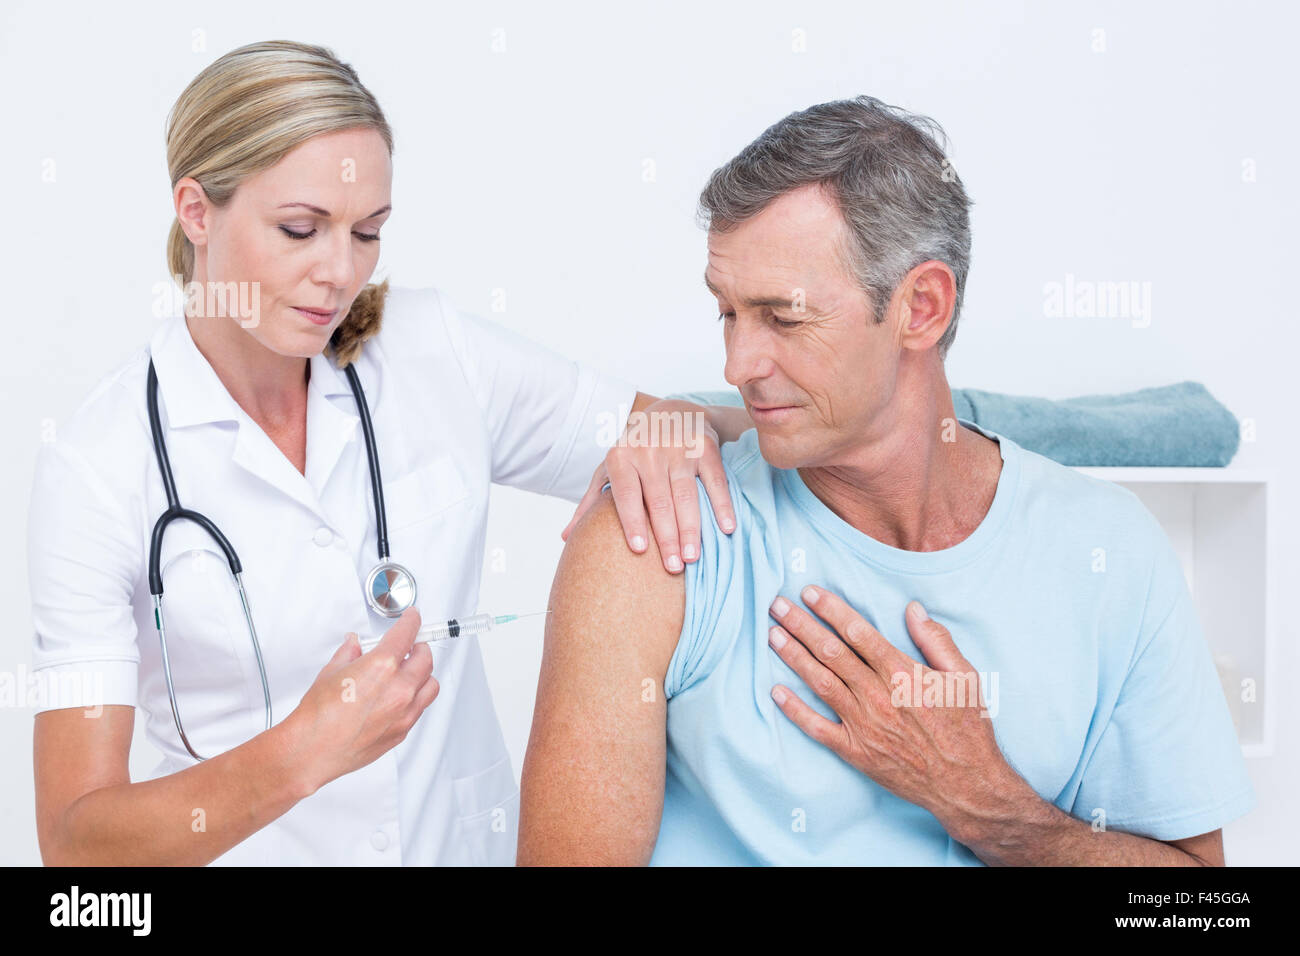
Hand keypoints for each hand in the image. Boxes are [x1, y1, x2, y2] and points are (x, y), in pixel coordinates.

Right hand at [282, 608, 438, 794]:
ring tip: (409, 671)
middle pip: (426, 659)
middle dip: (419, 648)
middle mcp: (399, 689)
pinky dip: (415, 697)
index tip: (413, 618)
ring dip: (423, 674)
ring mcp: (404, 712)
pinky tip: (400, 696)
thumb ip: (349, 653)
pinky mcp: (402, 730)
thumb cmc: (318, 715)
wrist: (312, 749)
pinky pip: (420, 708)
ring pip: (430, 685)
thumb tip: (355, 645)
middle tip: (409, 645)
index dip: (412, 621)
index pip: (407, 634)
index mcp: (382, 667)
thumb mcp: (331, 671)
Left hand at [562, 398, 736, 573]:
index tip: (639, 549)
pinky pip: (715, 481)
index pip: (627, 495)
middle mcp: (649, 451)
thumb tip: (566, 537)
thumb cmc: (635, 451)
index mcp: (621, 458)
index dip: (633, 521)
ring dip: (691, 529)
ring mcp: (679, 448)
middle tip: (672, 567)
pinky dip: (722, 505)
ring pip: (686, 495)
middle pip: (659, 501)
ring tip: (692, 557)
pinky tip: (726, 528)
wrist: (671, 411)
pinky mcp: (705, 447)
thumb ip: (592, 500)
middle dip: (666, 536)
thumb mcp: (610, 469)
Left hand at [766, 586, 1017, 835]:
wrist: (966, 785)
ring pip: (820, 683)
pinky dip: (795, 710)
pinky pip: (818, 728)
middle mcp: (878, 696)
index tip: (809, 593)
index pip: (858, 632)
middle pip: (831, 652)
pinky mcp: (856, 752)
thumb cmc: (967, 729)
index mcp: (903, 674)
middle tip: (778, 605)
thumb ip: (937, 640)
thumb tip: (913, 608)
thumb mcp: (964, 677)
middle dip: (801, 625)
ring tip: (773, 635)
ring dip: (794, 657)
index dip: (831, 609)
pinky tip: (776, 692)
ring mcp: (864, 725)